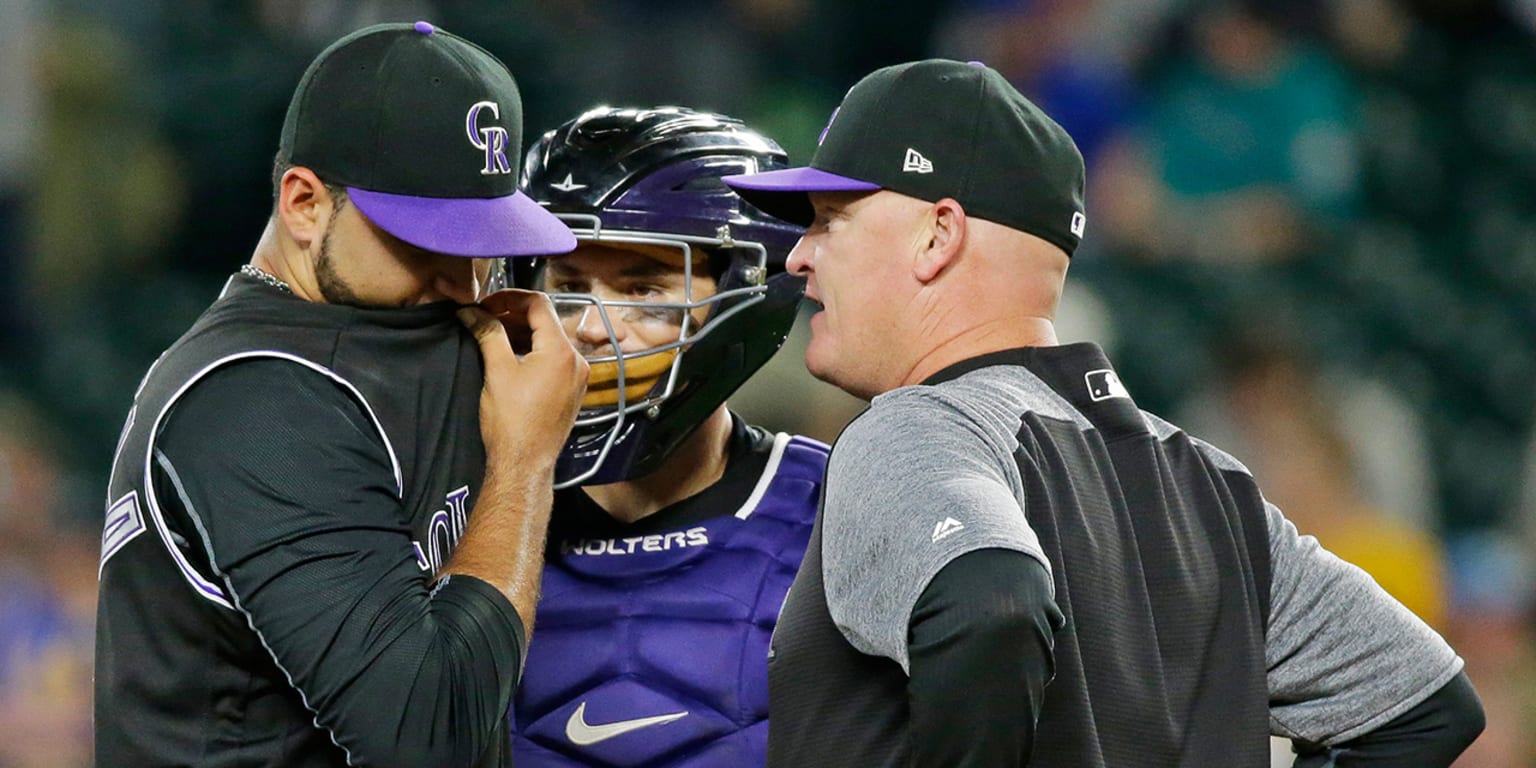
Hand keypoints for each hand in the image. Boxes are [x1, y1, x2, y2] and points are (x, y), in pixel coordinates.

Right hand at [458, 289, 587, 470]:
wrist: (524, 464)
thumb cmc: (512, 422)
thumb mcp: (497, 370)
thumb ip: (487, 333)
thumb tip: (471, 312)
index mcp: (561, 351)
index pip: (539, 304)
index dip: (509, 297)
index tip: (486, 304)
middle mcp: (576, 361)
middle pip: (545, 321)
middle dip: (513, 315)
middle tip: (484, 318)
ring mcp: (576, 377)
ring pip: (549, 341)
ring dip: (521, 333)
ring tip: (492, 336)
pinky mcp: (571, 391)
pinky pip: (553, 360)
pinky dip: (532, 351)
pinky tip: (508, 356)